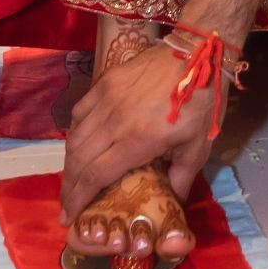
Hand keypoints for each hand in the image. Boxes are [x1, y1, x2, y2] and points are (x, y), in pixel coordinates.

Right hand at [62, 40, 214, 227]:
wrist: (197, 51)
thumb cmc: (201, 101)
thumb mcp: (198, 146)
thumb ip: (181, 178)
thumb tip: (172, 203)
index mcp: (137, 140)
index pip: (95, 176)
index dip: (79, 199)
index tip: (69, 216)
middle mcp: (114, 121)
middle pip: (79, 160)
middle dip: (68, 187)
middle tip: (66, 204)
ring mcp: (107, 98)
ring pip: (75, 137)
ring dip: (69, 163)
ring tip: (70, 180)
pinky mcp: (105, 81)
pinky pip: (80, 112)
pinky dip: (74, 132)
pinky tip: (77, 144)